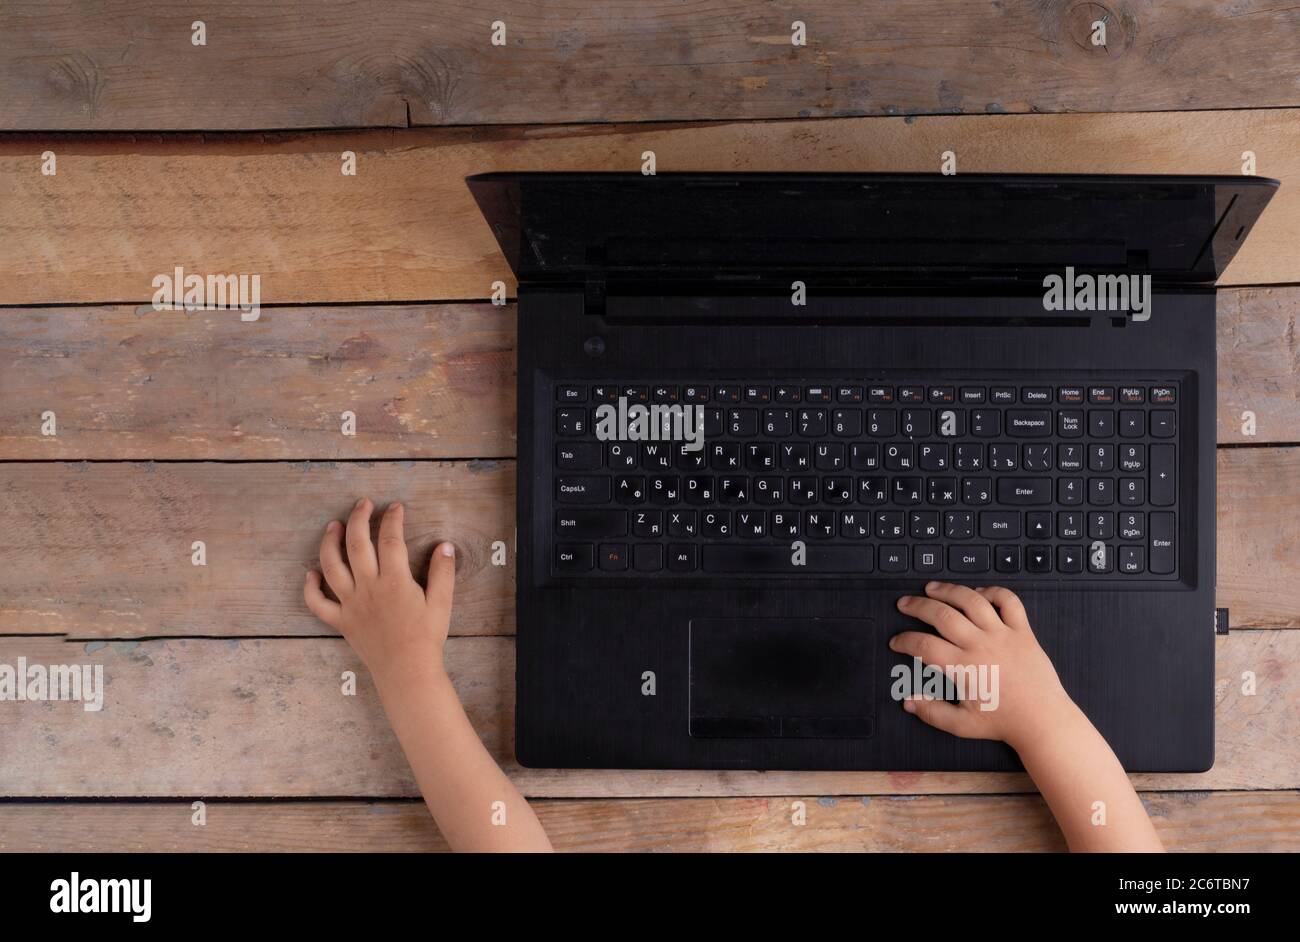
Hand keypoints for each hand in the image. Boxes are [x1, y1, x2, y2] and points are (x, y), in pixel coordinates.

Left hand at [304, 497, 455, 686]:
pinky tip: (311, 573)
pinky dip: (310, 587)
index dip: (392, 519)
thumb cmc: (426, 638)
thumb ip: (443, 572)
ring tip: (333, 526)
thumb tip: (444, 545)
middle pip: (356, 544)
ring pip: (331, 567)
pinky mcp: (341, 621)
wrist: (407, 672)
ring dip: (329, 543)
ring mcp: (351, 604)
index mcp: (395, 581)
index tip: (395, 507)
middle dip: (358, 519)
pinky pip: (317, 604)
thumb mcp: (442, 603)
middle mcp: (369, 588)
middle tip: (363, 504)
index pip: (391, 540)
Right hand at [890, 581, 1077, 750]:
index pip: (924, 645)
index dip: (904, 640)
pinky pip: (1008, 601)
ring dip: (948, 590)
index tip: (896, 641)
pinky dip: (993, 592)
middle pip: (942, 615)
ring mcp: (1003, 635)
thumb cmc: (1003, 722)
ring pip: (971, 601)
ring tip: (932, 587)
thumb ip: (931, 712)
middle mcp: (981, 645)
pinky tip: (978, 593)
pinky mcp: (1023, 631)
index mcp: (964, 668)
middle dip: (917, 606)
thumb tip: (907, 701)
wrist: (1042, 720)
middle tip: (904, 603)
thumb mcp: (962, 725)